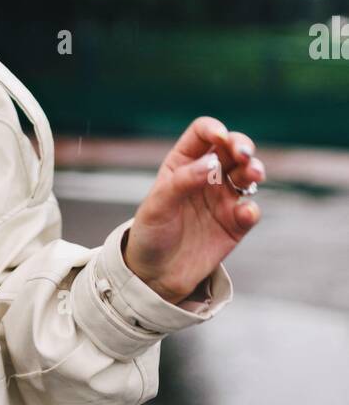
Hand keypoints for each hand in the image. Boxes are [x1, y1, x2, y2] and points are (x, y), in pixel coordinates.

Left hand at [122, 116, 265, 303]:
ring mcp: (223, 197)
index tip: (220, 137)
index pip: (203, 134)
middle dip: (242, 146)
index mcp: (183, 162)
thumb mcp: (157, 206)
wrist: (156, 275)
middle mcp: (207, 175)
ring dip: (254, 170)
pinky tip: (244, 213)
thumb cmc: (151, 234)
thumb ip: (182, 181)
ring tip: (254, 175)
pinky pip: (250, 210)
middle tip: (244, 155)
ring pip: (247, 174)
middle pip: (232, 148)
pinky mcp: (235, 223)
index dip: (214, 130)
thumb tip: (212, 162)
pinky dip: (252, 209)